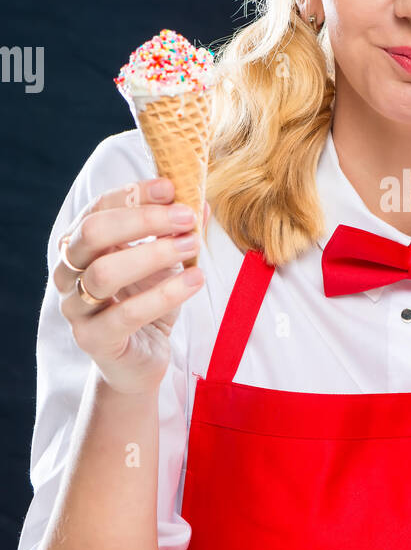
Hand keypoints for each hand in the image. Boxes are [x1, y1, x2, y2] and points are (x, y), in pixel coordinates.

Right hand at [53, 177, 208, 394]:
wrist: (139, 361)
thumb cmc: (147, 302)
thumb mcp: (164, 262)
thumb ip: (176, 232)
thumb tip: (202, 203)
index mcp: (80, 245)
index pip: (98, 207)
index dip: (134, 194)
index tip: (171, 187)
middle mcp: (68, 272)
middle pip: (93, 232)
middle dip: (143, 220)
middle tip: (186, 218)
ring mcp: (75, 307)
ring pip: (105, 272)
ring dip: (154, 254)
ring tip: (193, 245)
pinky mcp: (93, 339)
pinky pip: (127, 313)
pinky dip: (165, 293)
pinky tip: (195, 280)